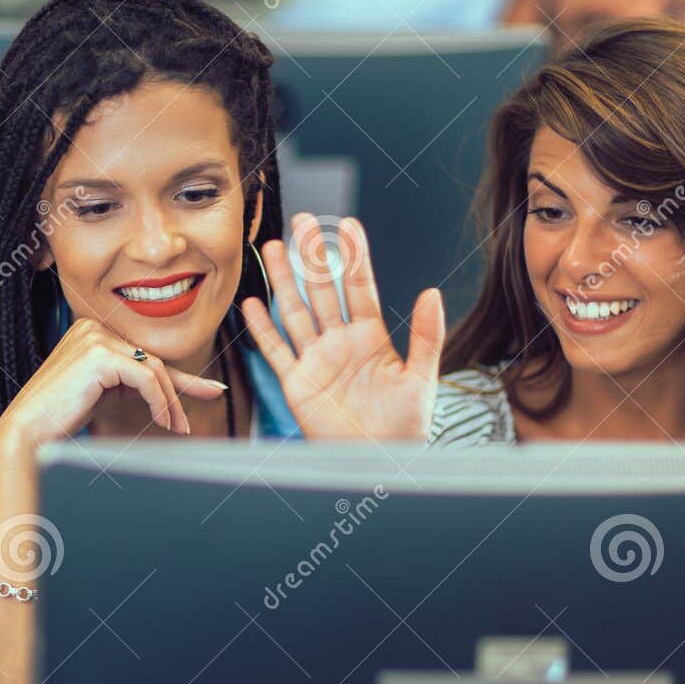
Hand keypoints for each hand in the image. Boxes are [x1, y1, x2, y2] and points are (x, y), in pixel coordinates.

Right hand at [0, 318, 227, 457]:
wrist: (30, 430)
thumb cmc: (62, 416)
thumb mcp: (108, 394)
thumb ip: (135, 383)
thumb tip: (172, 390)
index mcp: (93, 332)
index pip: (145, 357)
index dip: (181, 378)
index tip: (213, 390)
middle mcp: (94, 327)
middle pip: (153, 362)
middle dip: (178, 394)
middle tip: (187, 426)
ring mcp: (96, 337)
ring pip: (154, 369)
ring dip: (171, 403)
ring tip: (177, 429)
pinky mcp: (100, 354)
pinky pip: (146, 377)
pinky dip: (160, 401)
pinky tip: (161, 422)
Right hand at [242, 214, 443, 440]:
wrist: (379, 461)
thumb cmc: (405, 426)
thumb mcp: (422, 379)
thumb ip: (426, 335)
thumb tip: (431, 292)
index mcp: (372, 337)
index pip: (360, 287)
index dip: (354, 256)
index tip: (348, 224)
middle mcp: (341, 342)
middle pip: (322, 291)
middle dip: (312, 257)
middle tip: (303, 222)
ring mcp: (317, 360)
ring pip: (295, 312)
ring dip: (284, 282)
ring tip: (273, 248)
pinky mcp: (297, 383)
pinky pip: (276, 350)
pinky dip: (263, 328)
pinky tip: (253, 302)